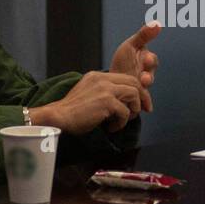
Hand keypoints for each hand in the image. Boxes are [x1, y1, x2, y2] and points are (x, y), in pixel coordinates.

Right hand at [29, 71, 143, 133]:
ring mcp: (105, 89)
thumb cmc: (71, 112)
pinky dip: (121, 123)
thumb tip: (124, 102)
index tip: (142, 103)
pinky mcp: (106, 102)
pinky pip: (125, 112)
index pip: (126, 77)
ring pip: (133, 95)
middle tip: (146, 110)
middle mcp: (102, 79)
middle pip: (134, 82)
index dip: (138, 90)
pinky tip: (112, 128)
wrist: (58, 117)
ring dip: (133, 111)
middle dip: (143, 97)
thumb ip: (104, 92)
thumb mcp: (88, 94)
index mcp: (98, 76)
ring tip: (123, 121)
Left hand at [109, 22, 160, 111]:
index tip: (146, 58)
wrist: (114, 81)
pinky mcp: (136, 100)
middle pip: (150, 76)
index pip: (151, 60)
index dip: (150, 60)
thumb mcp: (131, 46)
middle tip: (144, 79)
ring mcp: (141, 88)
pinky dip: (139, 106)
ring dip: (142, 93)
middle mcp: (146, 75)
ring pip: (145, 91)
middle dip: (148, 77)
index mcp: (146, 62)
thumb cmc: (124, 61)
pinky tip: (137, 107)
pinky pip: (140, 104)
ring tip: (136, 95)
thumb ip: (144, 35)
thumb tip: (157, 23)